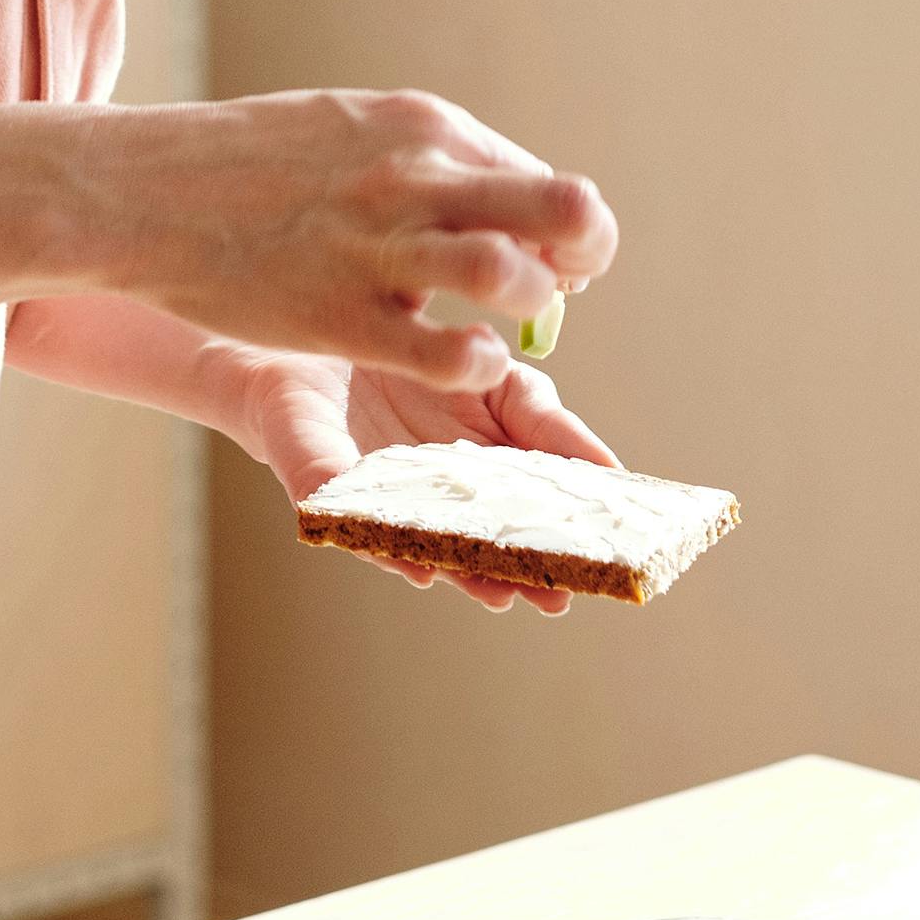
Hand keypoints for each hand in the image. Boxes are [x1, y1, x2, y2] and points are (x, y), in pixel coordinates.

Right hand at [61, 85, 613, 395]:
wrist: (141, 188)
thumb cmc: (246, 163)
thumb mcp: (351, 125)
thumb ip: (425, 159)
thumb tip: (497, 196)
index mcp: (424, 128)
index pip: (544, 180)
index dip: (564, 232)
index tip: (547, 259)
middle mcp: (416, 178)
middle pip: (564, 212)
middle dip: (585, 257)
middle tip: (560, 289)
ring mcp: (380, 248)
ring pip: (513, 280)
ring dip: (528, 312)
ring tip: (500, 332)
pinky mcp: (342, 315)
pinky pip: (450, 353)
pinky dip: (477, 364)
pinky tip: (461, 362)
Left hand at [240, 348, 624, 619]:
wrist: (308, 322)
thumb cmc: (401, 351)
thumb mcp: (488, 374)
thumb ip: (536, 412)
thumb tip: (600, 464)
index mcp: (476, 465)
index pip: (528, 507)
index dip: (566, 532)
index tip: (611, 555)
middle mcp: (428, 492)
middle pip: (484, 543)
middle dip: (522, 570)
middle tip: (560, 597)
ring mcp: (376, 495)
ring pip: (427, 546)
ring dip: (466, 573)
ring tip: (501, 594)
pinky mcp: (322, 485)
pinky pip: (354, 522)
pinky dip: (388, 547)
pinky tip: (421, 567)